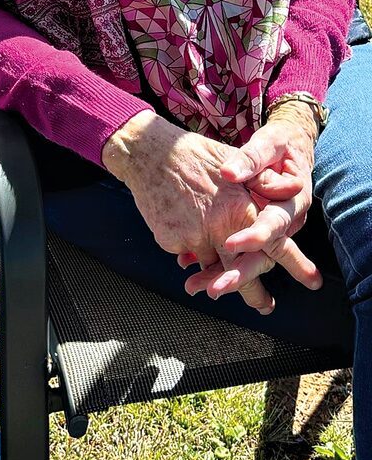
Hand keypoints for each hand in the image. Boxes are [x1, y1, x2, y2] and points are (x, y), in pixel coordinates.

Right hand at [101, 112, 303, 314]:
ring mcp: (193, 237)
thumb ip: (265, 182)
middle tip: (266, 305)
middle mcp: (220, 229)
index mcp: (241, 210)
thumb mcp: (236, 162)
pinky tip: (185, 239)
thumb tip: (295, 187)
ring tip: (218, 288)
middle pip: (244, 272)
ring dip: (216, 278)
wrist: (148, 154)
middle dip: (255, 293)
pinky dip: (190, 252)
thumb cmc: (194, 155)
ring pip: (212, 266)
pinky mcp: (171, 241)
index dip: (296, 265)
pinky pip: (187, 254)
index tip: (312, 282)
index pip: (275, 245)